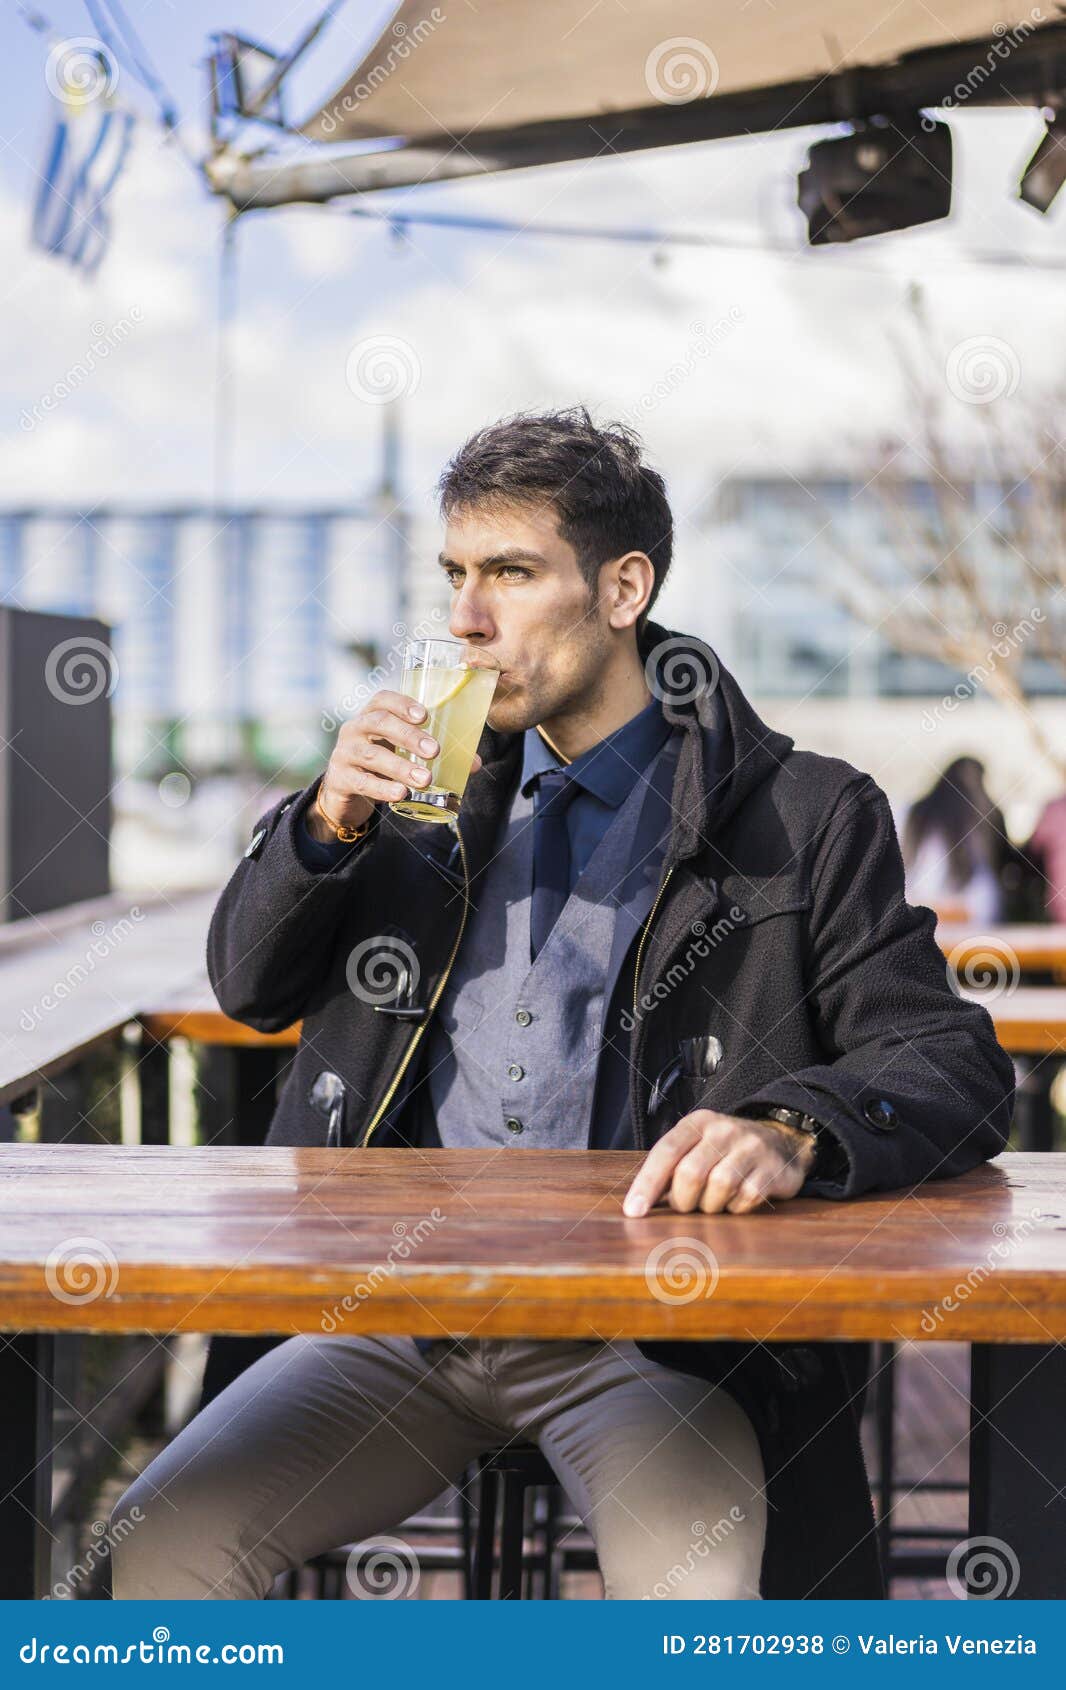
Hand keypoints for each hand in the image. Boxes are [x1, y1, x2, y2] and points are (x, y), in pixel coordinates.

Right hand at [308, 689, 483, 839]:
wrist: (345, 791)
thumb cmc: (382, 763)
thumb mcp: (402, 753)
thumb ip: (435, 755)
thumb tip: (475, 764)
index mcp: (372, 715)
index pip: (382, 699)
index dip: (403, 703)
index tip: (425, 715)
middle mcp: (355, 729)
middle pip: (378, 723)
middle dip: (408, 736)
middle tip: (434, 751)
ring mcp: (345, 753)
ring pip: (371, 755)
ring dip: (401, 767)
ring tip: (424, 780)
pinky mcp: (340, 779)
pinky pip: (361, 782)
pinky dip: (382, 788)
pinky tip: (400, 794)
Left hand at [622, 1110, 816, 1216]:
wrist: (782, 1142)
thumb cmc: (726, 1151)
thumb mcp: (697, 1146)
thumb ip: (671, 1168)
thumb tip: (640, 1204)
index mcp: (698, 1122)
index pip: (666, 1152)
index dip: (647, 1184)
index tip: (634, 1212)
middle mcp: (724, 1130)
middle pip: (690, 1173)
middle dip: (683, 1200)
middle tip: (687, 1206)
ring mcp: (751, 1148)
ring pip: (719, 1187)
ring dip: (710, 1206)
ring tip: (713, 1202)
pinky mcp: (773, 1169)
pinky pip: (745, 1199)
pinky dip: (735, 1208)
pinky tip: (736, 1201)